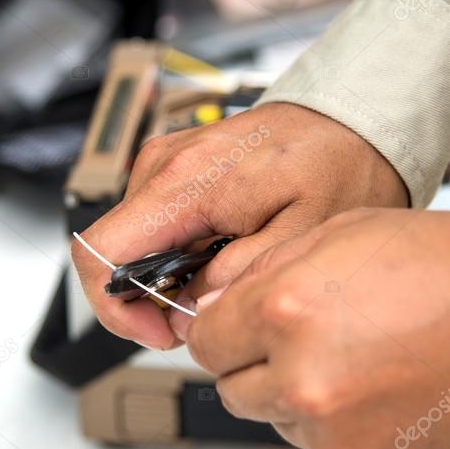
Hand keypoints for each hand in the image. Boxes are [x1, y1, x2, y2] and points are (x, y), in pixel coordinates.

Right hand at [70, 102, 407, 349]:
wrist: (352, 118)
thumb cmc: (336, 165)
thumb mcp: (296, 241)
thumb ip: (232, 282)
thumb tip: (186, 312)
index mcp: (185, 182)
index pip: (97, 252)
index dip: (115, 308)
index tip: (158, 330)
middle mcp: (164, 165)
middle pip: (109, 251)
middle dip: (147, 298)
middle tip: (200, 314)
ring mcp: (167, 161)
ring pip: (130, 240)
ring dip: (163, 275)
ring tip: (220, 278)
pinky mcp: (177, 166)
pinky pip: (153, 222)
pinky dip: (175, 252)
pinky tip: (219, 254)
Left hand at [186, 208, 449, 448]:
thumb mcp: (344, 232)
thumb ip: (265, 271)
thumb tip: (218, 306)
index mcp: (287, 311)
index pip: (203, 340)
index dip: (221, 327)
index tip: (236, 323)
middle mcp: (301, 378)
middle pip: (230, 386)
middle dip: (253, 360)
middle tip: (301, 335)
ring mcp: (332, 430)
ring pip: (274, 418)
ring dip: (293, 392)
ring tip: (352, 355)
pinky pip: (319, 444)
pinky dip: (333, 420)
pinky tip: (375, 384)